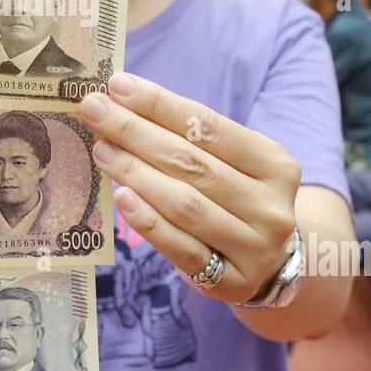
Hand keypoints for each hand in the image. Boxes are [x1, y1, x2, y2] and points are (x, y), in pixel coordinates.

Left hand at [78, 72, 299, 304]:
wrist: (271, 264)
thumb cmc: (237, 198)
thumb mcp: (232, 163)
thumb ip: (187, 137)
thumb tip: (120, 102)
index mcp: (275, 164)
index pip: (208, 126)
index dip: (159, 104)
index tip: (117, 86)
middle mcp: (270, 206)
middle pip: (192, 163)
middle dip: (136, 132)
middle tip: (95, 111)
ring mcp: (254, 248)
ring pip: (185, 203)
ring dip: (135, 172)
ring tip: (101, 149)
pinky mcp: (230, 284)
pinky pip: (181, 249)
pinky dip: (148, 221)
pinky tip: (121, 197)